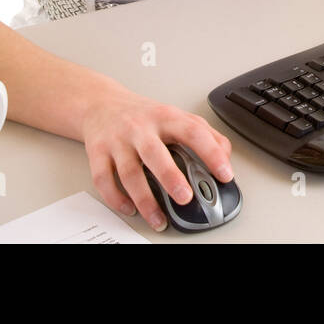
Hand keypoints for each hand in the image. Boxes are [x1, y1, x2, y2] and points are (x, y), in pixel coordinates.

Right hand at [82, 87, 234, 231]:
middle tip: (185, 198)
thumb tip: (226, 155)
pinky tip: (129, 209)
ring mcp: (118, 141)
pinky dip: (116, 198)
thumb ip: (204, 133)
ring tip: (159, 218)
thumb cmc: (144, 115)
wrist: (102, 104)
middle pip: (155, 152)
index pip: (193, 132)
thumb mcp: (176, 116)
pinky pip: (103, 179)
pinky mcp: (97, 153)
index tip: (224, 174)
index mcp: (166, 117)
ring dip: (144, 199)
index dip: (211, 153)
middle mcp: (141, 128)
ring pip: (129, 172)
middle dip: (170, 177)